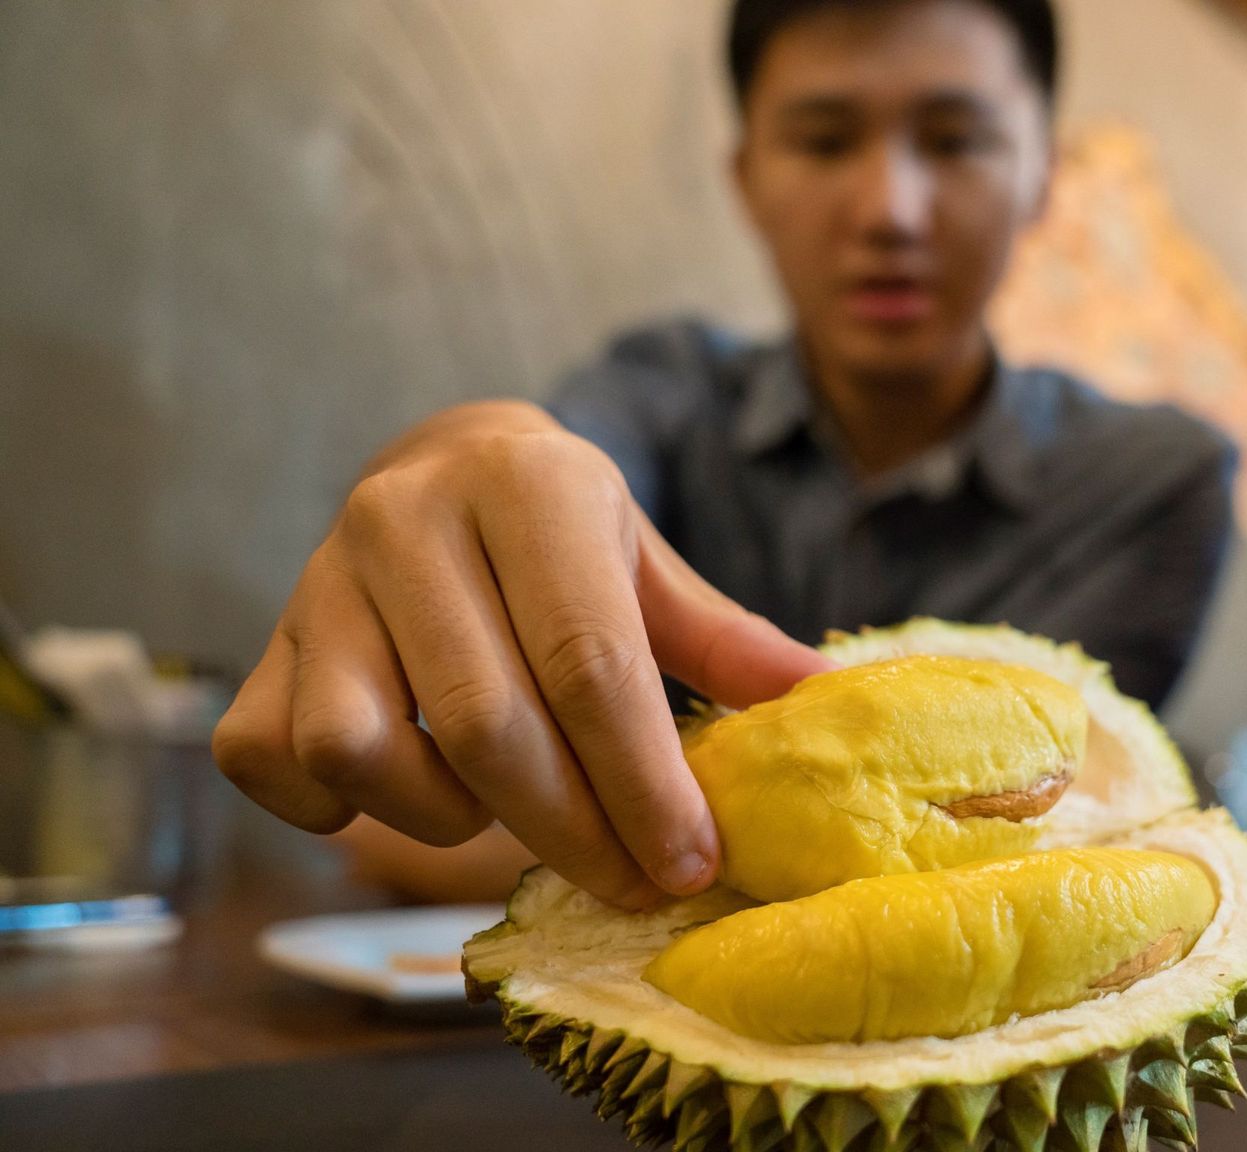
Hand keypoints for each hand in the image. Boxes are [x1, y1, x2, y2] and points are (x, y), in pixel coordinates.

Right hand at [212, 402, 832, 907]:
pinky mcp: (262, 646)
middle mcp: (405, 521)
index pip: (589, 662)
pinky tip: (411, 797)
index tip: (693, 862)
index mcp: (527, 485)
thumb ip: (726, 639)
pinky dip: (336, 812)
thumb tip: (829, 702)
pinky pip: (272, 761)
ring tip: (515, 809)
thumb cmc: (562, 534)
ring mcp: (316, 583)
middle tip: (638, 882)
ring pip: (366, 750)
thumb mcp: (647, 563)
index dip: (645, 782)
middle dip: (577, 831)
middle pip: (490, 725)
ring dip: (452, 819)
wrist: (442, 466)